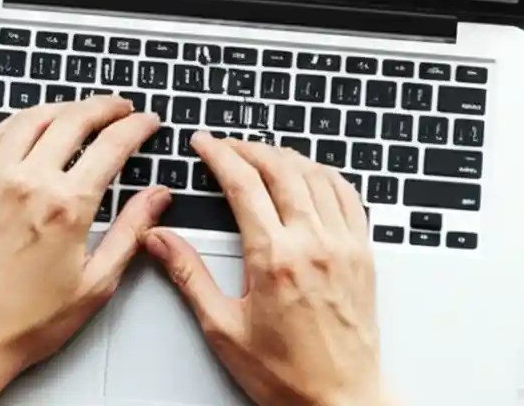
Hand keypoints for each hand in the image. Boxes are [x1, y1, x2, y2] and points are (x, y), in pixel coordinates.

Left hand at [0, 96, 170, 405]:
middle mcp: (27, 184)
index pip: (112, 145)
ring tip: (80, 110)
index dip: (136, 127)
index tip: (147, 123)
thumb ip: (132, 231)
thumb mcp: (97, 282)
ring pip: (31, 119)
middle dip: (104, 107)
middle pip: (73, 120)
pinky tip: (30, 123)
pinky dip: (17, 121)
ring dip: (62, 107)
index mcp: (66, 207)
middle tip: (120, 108)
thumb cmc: (27, 321)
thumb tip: (157, 198)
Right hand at [143, 133, 394, 405]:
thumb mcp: (223, 328)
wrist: (340, 399)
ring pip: (317, 175)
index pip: (243, 184)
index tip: (205, 143)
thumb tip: (160, 240)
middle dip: (249, 148)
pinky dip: (325, 175)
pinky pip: (348, 196)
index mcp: (275, 259)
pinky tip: (311, 175)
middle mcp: (314, 244)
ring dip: (287, 157)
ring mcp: (344, 245)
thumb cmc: (286, 374)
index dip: (220, 154)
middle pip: (281, 169)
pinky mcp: (363, 254)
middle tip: (227, 145)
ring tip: (263, 155)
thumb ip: (189, 276)